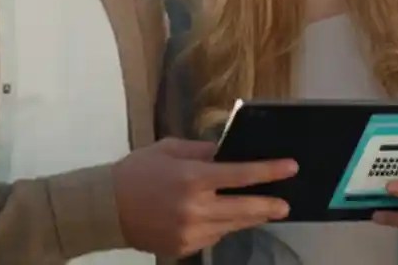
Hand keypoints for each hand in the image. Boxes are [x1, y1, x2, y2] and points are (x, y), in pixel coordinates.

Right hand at [113, 137, 297, 256]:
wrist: (106, 208)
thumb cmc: (137, 171)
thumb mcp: (169, 149)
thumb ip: (201, 151)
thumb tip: (228, 153)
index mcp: (193, 177)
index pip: (241, 174)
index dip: (269, 171)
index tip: (291, 167)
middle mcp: (196, 208)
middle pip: (245, 209)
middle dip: (269, 206)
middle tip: (286, 205)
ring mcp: (191, 232)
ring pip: (232, 226)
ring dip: (248, 218)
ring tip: (262, 211)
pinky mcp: (185, 248)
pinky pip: (214, 237)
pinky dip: (221, 227)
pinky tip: (220, 218)